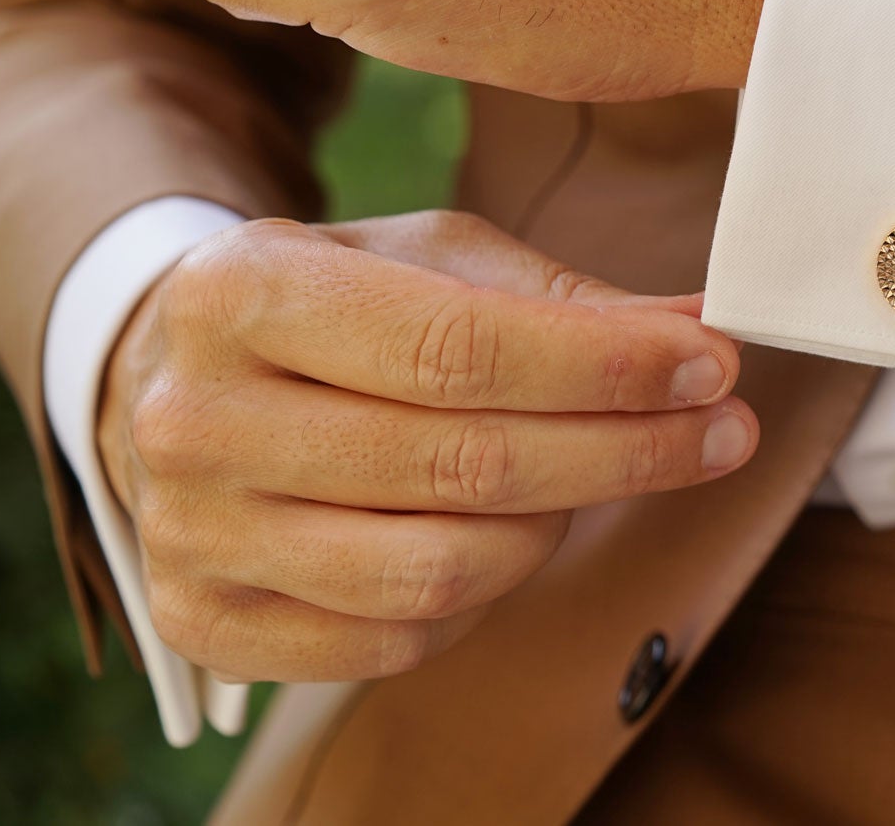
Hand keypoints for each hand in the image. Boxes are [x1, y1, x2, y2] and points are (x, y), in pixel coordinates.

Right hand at [96, 211, 756, 682]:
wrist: (171, 378)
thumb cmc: (333, 304)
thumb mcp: (428, 257)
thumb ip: (562, 296)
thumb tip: (704, 324)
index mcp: (244, 293)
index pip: (459, 348)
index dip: (604, 367)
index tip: (711, 362)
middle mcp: (198, 419)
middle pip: (463, 465)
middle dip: (625, 449)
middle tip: (722, 427)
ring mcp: (195, 533)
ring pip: (441, 568)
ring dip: (560, 525)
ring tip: (603, 474)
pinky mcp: (207, 622)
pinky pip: (398, 638)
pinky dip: (487, 593)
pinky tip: (516, 532)